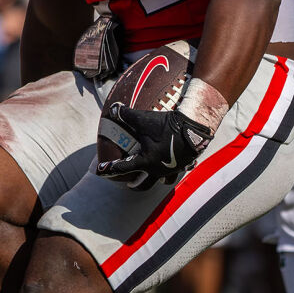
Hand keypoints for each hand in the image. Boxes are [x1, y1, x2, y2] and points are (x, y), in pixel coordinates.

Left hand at [95, 102, 212, 189]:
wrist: (194, 127)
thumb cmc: (166, 125)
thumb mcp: (144, 119)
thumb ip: (126, 115)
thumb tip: (114, 108)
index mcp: (146, 161)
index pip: (123, 168)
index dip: (109, 169)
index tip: (100, 171)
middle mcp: (158, 169)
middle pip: (144, 184)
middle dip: (136, 184)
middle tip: (129, 184)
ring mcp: (173, 169)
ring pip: (163, 181)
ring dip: (156, 179)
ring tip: (153, 175)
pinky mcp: (185, 164)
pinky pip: (178, 171)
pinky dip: (173, 169)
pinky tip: (173, 164)